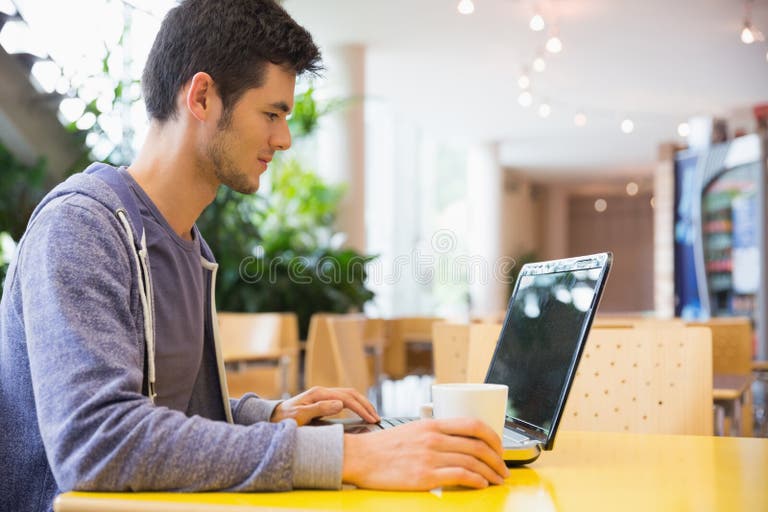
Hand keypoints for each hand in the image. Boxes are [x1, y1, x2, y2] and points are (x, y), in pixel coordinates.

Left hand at [270, 386, 379, 425]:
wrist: (273, 416)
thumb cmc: (284, 418)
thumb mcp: (300, 415)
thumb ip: (319, 409)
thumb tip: (341, 404)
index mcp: (319, 393)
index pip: (347, 398)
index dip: (361, 409)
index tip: (371, 419)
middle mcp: (323, 391)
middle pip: (351, 393)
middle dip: (366, 405)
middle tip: (377, 418)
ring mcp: (323, 394)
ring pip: (349, 394)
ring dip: (362, 404)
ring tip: (373, 415)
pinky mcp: (323, 399)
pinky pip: (345, 399)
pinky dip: (356, 404)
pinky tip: (360, 412)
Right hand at [342, 418, 508, 489]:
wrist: (361, 457)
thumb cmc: (384, 446)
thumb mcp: (413, 430)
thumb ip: (435, 432)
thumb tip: (457, 439)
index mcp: (433, 424)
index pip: (474, 424)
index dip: (494, 437)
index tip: (500, 448)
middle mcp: (434, 438)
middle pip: (479, 445)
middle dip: (498, 459)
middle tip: (504, 469)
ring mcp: (430, 457)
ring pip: (473, 462)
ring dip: (491, 473)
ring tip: (496, 480)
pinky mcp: (425, 476)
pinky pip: (460, 476)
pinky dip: (477, 480)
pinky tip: (481, 484)